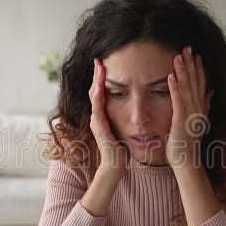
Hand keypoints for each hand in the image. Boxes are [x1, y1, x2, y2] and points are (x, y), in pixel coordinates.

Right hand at [89, 58, 127, 178]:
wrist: (115, 165)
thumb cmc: (120, 149)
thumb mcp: (121, 128)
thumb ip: (121, 117)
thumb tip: (130, 106)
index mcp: (102, 115)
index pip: (100, 92)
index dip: (101, 78)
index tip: (105, 64)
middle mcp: (96, 116)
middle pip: (94, 90)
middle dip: (96, 74)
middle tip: (98, 59)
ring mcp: (95, 121)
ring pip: (94, 96)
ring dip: (96, 81)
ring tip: (99, 67)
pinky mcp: (98, 126)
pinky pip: (97, 108)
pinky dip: (98, 96)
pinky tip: (100, 86)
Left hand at [166, 46, 213, 169]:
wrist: (187, 160)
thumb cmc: (188, 142)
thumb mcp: (198, 120)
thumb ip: (205, 104)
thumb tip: (211, 91)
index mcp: (201, 107)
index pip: (201, 83)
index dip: (199, 67)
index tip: (196, 53)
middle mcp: (198, 108)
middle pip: (196, 81)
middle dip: (192, 63)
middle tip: (188, 47)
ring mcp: (191, 114)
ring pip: (188, 88)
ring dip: (183, 71)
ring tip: (179, 56)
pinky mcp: (181, 120)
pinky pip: (178, 101)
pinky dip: (175, 88)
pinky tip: (171, 76)